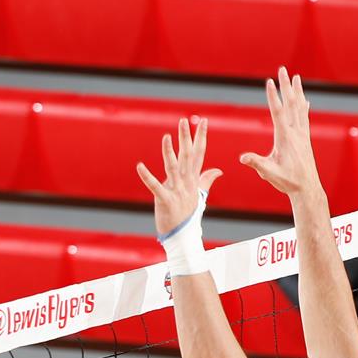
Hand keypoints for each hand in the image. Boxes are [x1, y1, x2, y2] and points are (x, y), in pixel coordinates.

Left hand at [135, 114, 221, 238]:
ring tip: (166, 137)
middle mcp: (187, 183)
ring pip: (173, 168)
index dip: (200, 137)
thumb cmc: (188, 214)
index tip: (203, 121)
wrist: (183, 236)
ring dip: (169, 152)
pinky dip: (147, 177)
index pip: (199, 154)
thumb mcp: (199, 195)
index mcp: (193, 180)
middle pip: (187, 157)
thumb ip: (206, 180)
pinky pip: (155, 187)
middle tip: (183, 120)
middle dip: (186, 138)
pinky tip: (139, 166)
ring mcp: (177, 192)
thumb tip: (218, 170)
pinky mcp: (165, 201)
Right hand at [239, 68, 321, 201]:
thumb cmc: (287, 181)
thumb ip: (256, 163)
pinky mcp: (305, 139)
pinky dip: (303, 106)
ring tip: (296, 77)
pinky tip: (305, 100)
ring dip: (296, 91)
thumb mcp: (269, 173)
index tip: (270, 81)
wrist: (306, 188)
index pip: (278, 112)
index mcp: (285, 138)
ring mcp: (302, 135)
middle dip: (286, 86)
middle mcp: (296, 132)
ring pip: (299, 107)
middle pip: (291, 104)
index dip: (274, 96)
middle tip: (283, 70)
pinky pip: (304, 117)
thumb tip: (243, 158)